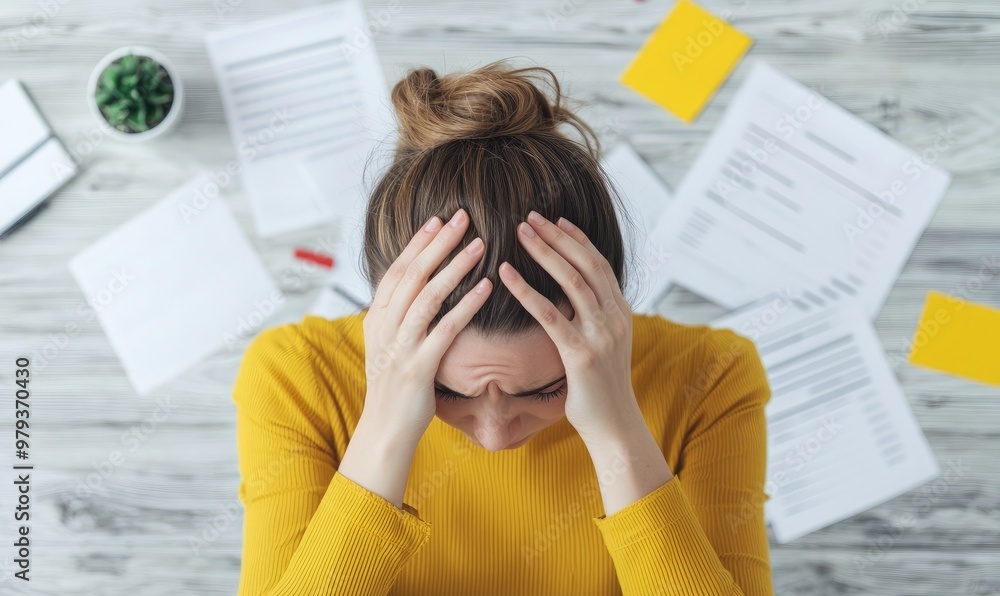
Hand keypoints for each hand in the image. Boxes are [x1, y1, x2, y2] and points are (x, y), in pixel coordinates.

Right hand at [340, 208, 491, 507]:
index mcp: (377, 320)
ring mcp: (399, 349)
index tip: (439, 219)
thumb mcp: (389, 346)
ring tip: (480, 244)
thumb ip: (399, 316)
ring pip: (426, 297)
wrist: (384, 433)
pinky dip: (466, 307)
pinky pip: (444, 331)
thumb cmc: (395, 389)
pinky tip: (487, 288)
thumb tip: (418, 287)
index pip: (397, 271)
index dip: (418, 243)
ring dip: (454, 267)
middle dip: (438, 243)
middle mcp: (384, 329)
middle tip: (462, 217)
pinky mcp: (418, 370)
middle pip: (411, 275)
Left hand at [498, 210, 640, 442]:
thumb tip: (575, 300)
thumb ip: (594, 319)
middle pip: (586, 263)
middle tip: (531, 216)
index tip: (555, 219)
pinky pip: (549, 314)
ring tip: (519, 232)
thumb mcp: (606, 346)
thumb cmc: (601, 389)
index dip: (577, 238)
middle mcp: (614, 318)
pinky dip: (525, 289)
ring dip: (543, 252)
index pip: (599, 263)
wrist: (615, 426)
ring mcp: (600, 334)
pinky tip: (504, 273)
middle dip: (557, 236)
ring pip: (571, 281)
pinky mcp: (581, 354)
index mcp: (621, 313)